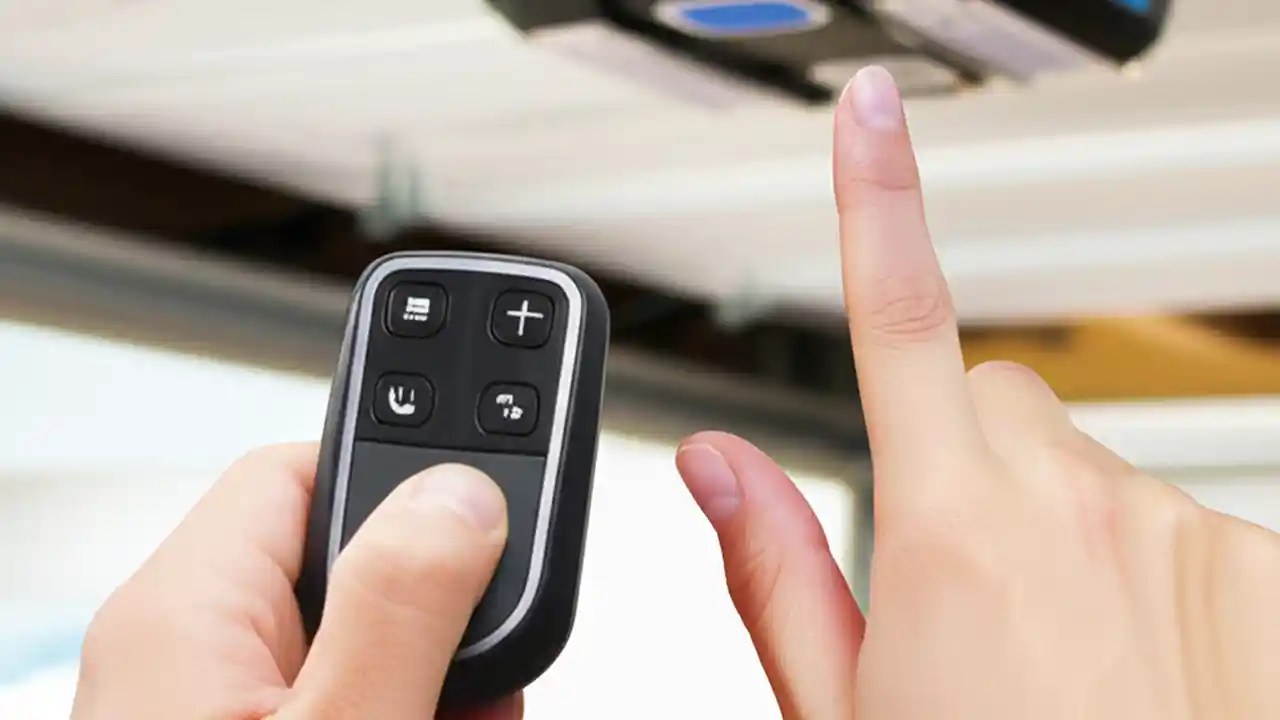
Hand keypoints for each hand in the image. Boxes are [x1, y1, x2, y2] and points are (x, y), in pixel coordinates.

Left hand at [71, 444, 521, 719]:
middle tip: (516, 622)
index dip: (407, 464)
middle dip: (445, 585)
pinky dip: (408, 695)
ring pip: (353, 630)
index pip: (300, 466)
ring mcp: (210, 701)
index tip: (498, 487)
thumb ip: (395, 613)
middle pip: (343, 550)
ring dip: (440, 653)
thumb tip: (459, 496)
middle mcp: (185, 647)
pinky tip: (453, 719)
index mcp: (184, 613)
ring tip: (491, 699)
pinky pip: (335, 686)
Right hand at [675, 66, 1279, 719]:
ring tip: (1050, 661)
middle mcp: (1076, 507)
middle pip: (992, 401)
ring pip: (1084, 470)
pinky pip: (1181, 525)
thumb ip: (774, 567)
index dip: (877, 202)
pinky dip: (1149, 577)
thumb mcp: (841, 715)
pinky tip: (1139, 676)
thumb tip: (719, 467)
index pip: (899, 319)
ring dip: (1055, 530)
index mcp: (951, 534)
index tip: (872, 113)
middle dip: (958, 458)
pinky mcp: (1266, 569)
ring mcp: (1186, 534)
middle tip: (951, 589)